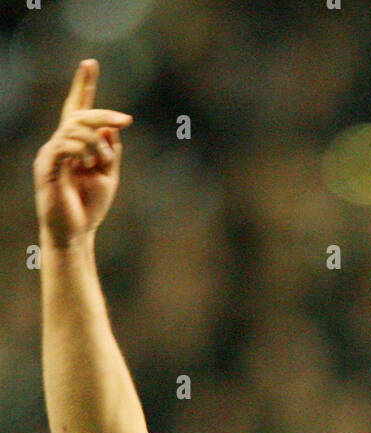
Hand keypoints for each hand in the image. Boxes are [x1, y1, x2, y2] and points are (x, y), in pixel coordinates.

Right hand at [34, 59, 131, 247]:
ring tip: (101, 163)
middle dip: (103, 114)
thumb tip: (112, 127)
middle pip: (80, 115)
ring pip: (74, 129)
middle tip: (125, 120)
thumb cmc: (90, 206)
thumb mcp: (108, 175)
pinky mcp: (46, 165)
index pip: (78, 109)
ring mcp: (52, 153)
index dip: (84, 86)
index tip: (90, 62)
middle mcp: (61, 143)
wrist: (76, 233)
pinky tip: (88, 163)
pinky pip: (64, 145)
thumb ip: (111, 151)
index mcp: (77, 144)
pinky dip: (81, 150)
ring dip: (96, 142)